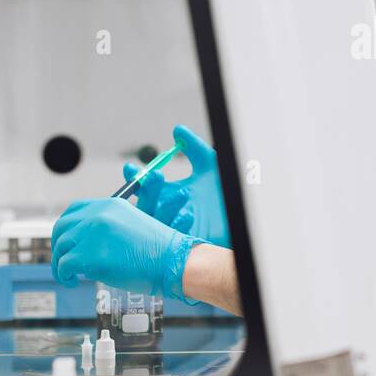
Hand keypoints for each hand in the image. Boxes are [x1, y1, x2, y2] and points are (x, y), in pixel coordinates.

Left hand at [51, 197, 194, 300]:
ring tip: (70, 275)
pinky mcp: (89, 255)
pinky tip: (73, 281)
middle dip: (58, 245)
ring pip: (61, 247)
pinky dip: (64, 276)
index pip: (75, 210)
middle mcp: (97, 215)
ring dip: (61, 263)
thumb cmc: (158, 250)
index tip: (67, 240)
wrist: (172, 261)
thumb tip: (87, 242)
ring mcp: (92, 234)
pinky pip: (64, 265)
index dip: (66, 227)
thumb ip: (109, 227)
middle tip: (63, 260)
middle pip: (62, 227)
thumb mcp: (133, 225)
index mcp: (109, 205)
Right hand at [124, 124, 230, 247]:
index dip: (133, 178)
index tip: (130, 167)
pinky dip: (177, 223)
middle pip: (143, 205)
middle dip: (145, 190)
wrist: (245, 216)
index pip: (141, 187)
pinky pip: (170, 238)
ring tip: (185, 194)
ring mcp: (172, 230)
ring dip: (165, 206)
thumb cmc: (227, 193)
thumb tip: (178, 130)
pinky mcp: (181, 246)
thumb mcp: (211, 165)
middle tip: (156, 176)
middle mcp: (166, 213)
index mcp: (168, 195)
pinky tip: (190, 213)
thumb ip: (194, 147)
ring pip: (154, 222)